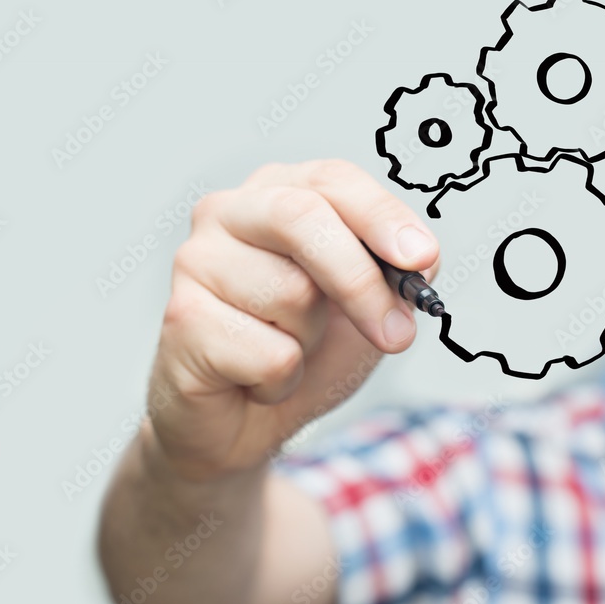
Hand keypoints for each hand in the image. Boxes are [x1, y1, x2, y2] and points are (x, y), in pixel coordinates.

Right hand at [146, 159, 440, 481]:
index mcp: (276, 192)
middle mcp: (227, 212)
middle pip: (302, 219)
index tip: (422, 258)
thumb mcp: (364, 305)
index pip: (333, 181)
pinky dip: (282, 382)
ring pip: (290, 294)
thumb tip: (420, 260)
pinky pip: (269, 354)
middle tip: (397, 334)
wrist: (241, 422)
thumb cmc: (300, 349)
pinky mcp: (182, 320)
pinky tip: (254, 380)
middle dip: (360, 281)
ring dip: (311, 342)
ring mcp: (196, 262)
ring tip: (285, 349)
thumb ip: (393, 273)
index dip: (382, 217)